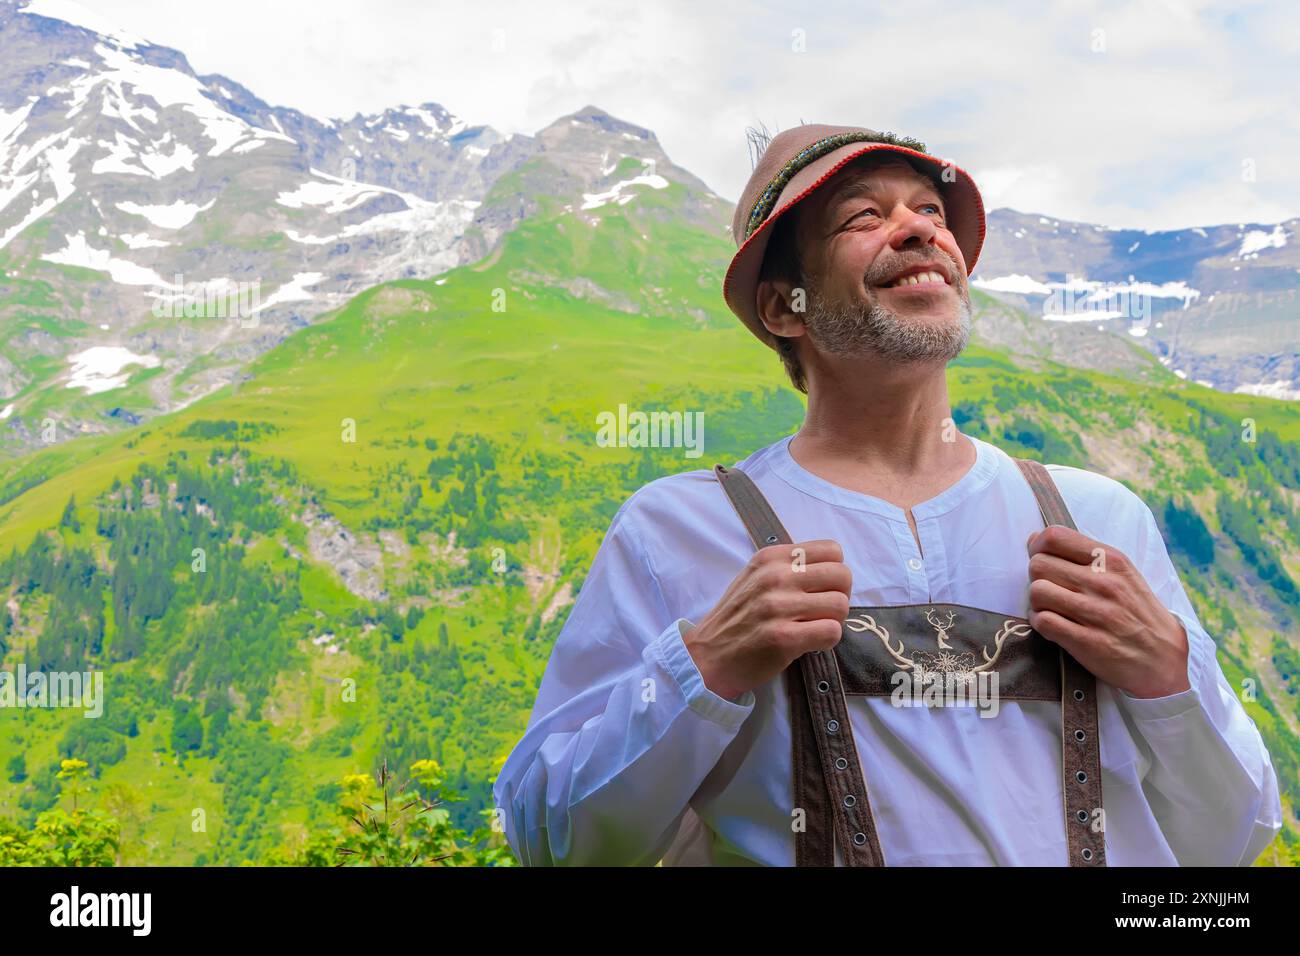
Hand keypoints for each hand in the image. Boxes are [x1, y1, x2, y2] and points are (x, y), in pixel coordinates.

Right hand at [684, 540, 850, 700]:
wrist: (708, 656)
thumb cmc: (737, 617)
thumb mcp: (755, 577)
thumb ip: (788, 567)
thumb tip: (831, 569)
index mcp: (771, 558)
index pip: (832, 550)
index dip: (835, 572)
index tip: (822, 589)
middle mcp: (775, 577)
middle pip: (842, 576)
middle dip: (840, 596)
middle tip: (823, 612)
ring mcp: (778, 607)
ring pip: (840, 605)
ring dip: (834, 620)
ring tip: (815, 628)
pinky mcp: (783, 638)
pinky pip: (832, 632)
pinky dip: (827, 641)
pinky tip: (810, 643)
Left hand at [1026, 526, 1189, 698]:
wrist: (1165, 658)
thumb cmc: (1136, 611)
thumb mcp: (1122, 573)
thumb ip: (1083, 555)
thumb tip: (1034, 539)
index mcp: (1111, 560)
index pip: (1055, 537)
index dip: (1037, 546)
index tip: (1040, 556)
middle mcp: (1104, 583)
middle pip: (1039, 565)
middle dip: (1037, 577)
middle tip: (1051, 589)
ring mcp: (1097, 613)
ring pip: (1037, 592)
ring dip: (1037, 602)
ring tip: (1052, 609)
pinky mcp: (1089, 642)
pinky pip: (1043, 621)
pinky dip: (1041, 623)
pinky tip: (1054, 626)